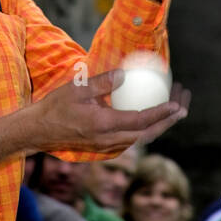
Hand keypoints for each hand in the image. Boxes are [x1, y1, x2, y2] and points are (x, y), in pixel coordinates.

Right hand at [26, 69, 187, 155]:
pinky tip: (150, 115)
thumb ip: (103, 82)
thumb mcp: (77, 89)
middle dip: (168, 121)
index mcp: (104, 125)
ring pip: (141, 138)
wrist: (37, 132)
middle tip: (183, 106)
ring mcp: (107, 146)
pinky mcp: (104, 146)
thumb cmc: (55, 107)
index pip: (141, 120)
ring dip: (159, 125)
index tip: (177, 104)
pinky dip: (145, 128)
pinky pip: (131, 138)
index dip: (162, 113)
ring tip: (173, 110)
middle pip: (148, 133)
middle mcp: (109, 140)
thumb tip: (124, 74)